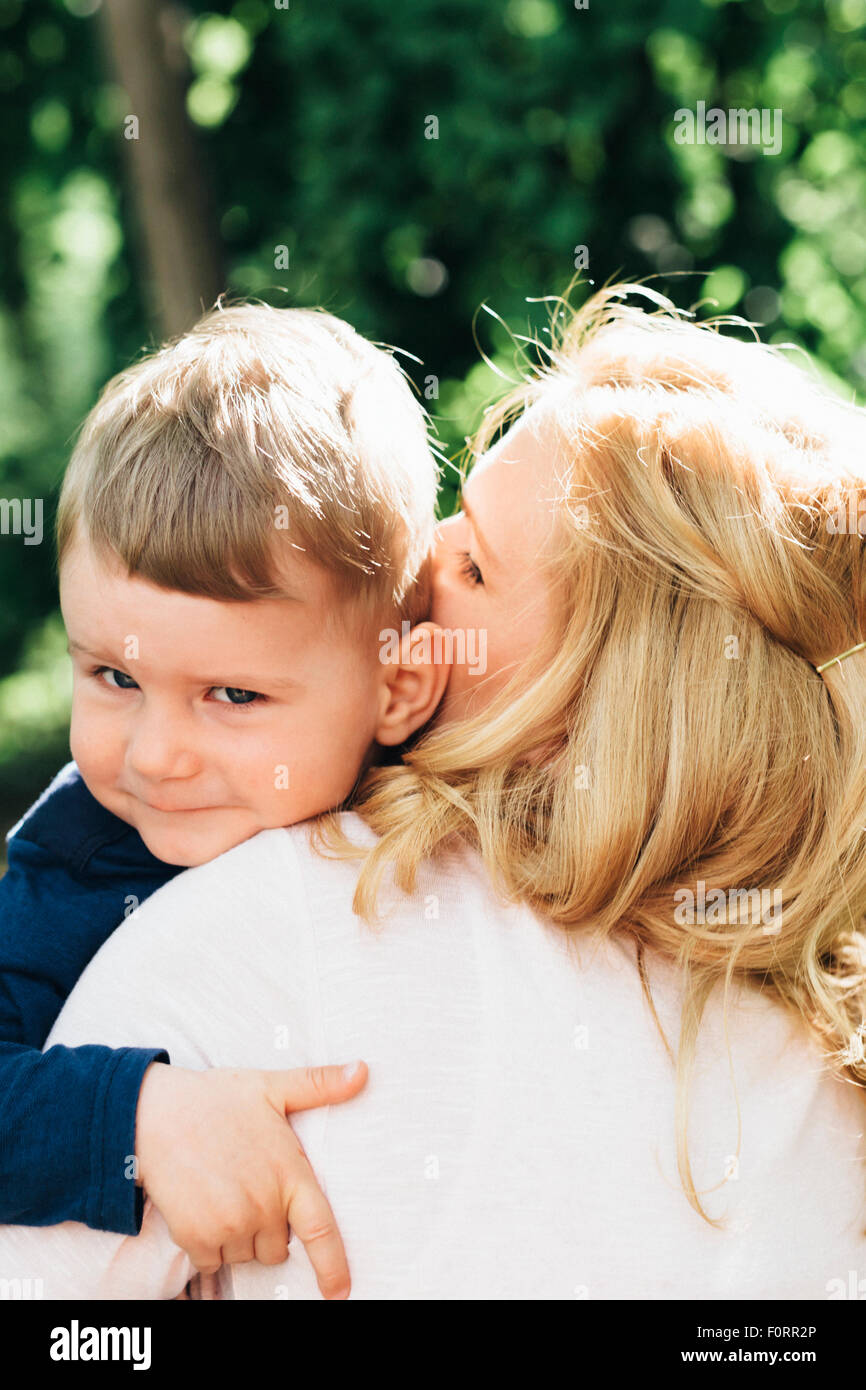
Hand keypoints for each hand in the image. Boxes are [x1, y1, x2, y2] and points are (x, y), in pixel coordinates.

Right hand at [134, 1060, 367, 1298]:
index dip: (333, 1267)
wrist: (154, 1113)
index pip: (321, 1231)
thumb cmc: (216, 1098)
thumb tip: (362, 1071)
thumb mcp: (271, 1086)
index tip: (340, 1292)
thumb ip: (319, 1085)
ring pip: (245, 1256)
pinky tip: (202, 1208)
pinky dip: (209, 1246)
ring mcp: (230, 1224)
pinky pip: (212, 1262)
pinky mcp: (197, 1237)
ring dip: (238, 1237)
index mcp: (289, 1173)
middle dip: (268, 1229)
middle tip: (247, 1189)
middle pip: (278, 1249)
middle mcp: (263, 1205)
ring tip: (222, 1192)